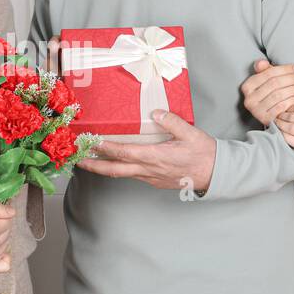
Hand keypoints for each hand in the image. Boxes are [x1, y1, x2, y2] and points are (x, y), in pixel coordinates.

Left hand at [77, 110, 215, 192]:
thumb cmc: (204, 154)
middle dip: (94, 165)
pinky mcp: (155, 180)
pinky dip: (120, 169)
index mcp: (155, 157)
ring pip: (122, 174)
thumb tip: (156, 113)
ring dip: (104, 167)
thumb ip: (172, 121)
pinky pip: (132, 175)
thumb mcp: (190, 133)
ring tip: (90, 160)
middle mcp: (149, 169)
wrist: (215, 174)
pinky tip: (116, 162)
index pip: (123, 153)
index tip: (91, 143)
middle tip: (77, 160)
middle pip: (114, 169)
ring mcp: (151, 177)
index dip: (105, 148)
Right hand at [240, 59, 293, 125]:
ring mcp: (256, 111)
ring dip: (293, 89)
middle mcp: (249, 99)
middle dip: (291, 79)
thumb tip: (263, 62)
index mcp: (247, 86)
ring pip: (279, 95)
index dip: (285, 69)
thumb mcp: (265, 81)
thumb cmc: (269, 94)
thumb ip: (264, 70)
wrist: (268, 115)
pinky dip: (291, 101)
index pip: (268, 73)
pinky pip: (281, 107)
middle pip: (274, 83)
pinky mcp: (265, 119)